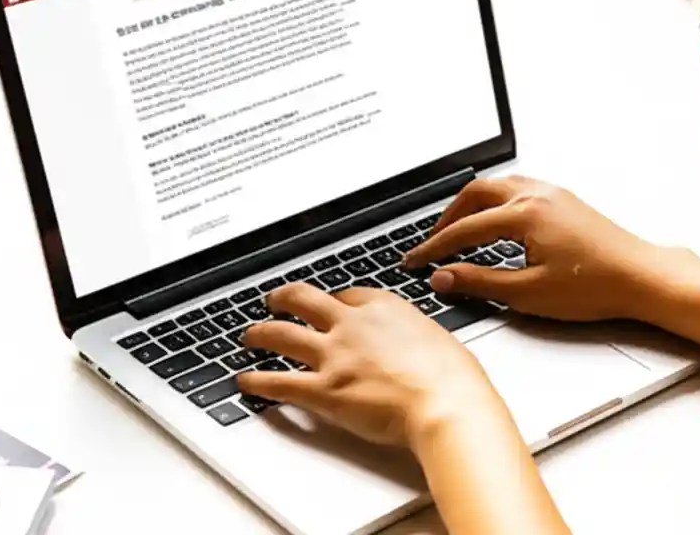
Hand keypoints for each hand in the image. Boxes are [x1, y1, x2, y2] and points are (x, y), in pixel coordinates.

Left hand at [235, 283, 497, 447]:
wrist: (445, 404)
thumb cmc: (452, 379)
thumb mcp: (438, 339)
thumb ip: (415, 338)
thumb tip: (417, 347)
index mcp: (384, 308)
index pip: (347, 296)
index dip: (332, 301)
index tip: (328, 305)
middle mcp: (352, 325)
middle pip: (304, 300)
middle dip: (284, 298)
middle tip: (275, 300)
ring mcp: (333, 355)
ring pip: (281, 334)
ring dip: (260, 333)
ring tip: (250, 336)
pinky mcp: (322, 390)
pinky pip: (278, 382)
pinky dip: (256, 381)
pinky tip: (246, 381)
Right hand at [404, 175, 699, 322]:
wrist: (642, 277)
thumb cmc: (596, 286)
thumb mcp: (528, 293)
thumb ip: (480, 283)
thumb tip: (444, 277)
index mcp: (524, 214)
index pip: (464, 229)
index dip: (434, 247)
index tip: (415, 261)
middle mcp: (536, 195)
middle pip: (475, 193)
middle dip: (447, 217)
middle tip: (431, 242)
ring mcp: (552, 193)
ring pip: (497, 186)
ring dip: (471, 205)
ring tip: (457, 229)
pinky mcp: (564, 200)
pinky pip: (517, 189)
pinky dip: (494, 202)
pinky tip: (494, 221)